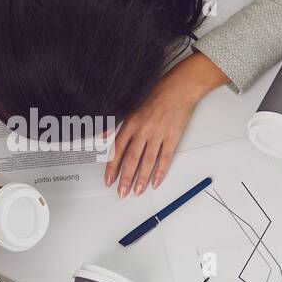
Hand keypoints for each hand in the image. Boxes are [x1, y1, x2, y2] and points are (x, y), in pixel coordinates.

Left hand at [103, 52, 227, 196]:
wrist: (179, 88)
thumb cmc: (156, 96)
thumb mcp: (131, 108)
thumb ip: (116, 126)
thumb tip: (102, 137)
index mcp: (131, 123)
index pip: (117, 150)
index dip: (112, 167)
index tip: (109, 180)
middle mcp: (143, 130)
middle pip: (131, 159)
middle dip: (125, 178)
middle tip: (122, 192)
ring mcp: (158, 135)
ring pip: (148, 162)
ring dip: (142, 179)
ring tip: (137, 191)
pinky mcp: (172, 137)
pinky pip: (165, 158)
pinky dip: (160, 172)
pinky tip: (156, 182)